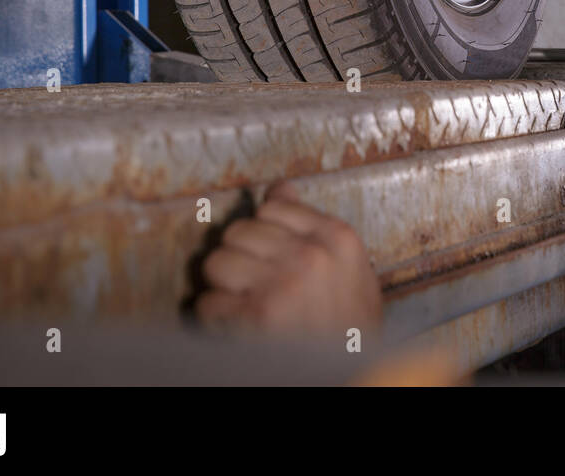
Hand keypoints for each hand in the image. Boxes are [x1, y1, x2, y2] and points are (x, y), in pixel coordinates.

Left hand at [196, 181, 382, 341]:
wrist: (356, 375)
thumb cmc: (353, 325)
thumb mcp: (350, 269)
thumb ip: (316, 228)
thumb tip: (280, 188)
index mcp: (337, 238)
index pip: (274, 207)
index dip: (264, 233)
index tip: (270, 256)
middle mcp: (310, 254)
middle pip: (238, 232)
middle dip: (239, 258)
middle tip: (252, 283)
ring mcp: (282, 283)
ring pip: (216, 262)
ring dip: (223, 285)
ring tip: (243, 303)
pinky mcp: (256, 315)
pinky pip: (208, 302)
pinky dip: (214, 318)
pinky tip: (235, 326)